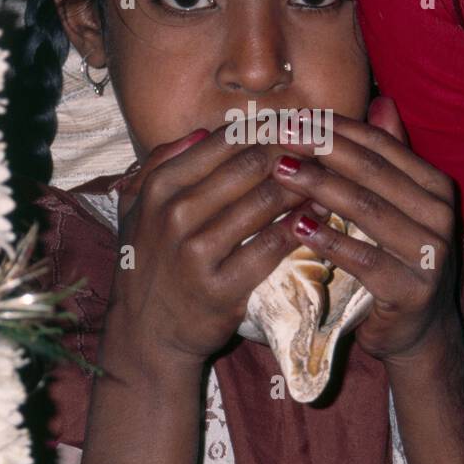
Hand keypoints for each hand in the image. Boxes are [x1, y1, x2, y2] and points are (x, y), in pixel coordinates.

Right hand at [105, 127, 309, 375]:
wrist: (144, 336)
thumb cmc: (149, 266)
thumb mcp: (136, 211)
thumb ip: (160, 165)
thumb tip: (202, 131)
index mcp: (159, 187)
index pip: (224, 140)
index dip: (266, 129)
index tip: (294, 127)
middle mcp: (175, 213)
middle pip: (251, 164)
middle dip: (292, 152)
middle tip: (320, 149)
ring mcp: (197, 251)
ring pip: (266, 200)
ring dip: (303, 186)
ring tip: (327, 179)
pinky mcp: (223, 286)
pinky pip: (273, 245)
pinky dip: (301, 225)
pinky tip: (319, 216)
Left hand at [270, 96, 459, 365]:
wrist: (418, 333)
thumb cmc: (396, 262)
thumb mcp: (395, 206)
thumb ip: (388, 157)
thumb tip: (381, 99)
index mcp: (434, 186)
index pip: (379, 145)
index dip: (334, 127)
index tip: (291, 116)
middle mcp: (439, 214)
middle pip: (371, 171)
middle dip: (321, 148)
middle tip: (277, 135)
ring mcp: (430, 253)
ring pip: (366, 209)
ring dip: (319, 186)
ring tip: (280, 170)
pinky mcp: (412, 290)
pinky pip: (365, 259)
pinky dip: (330, 240)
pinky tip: (297, 226)